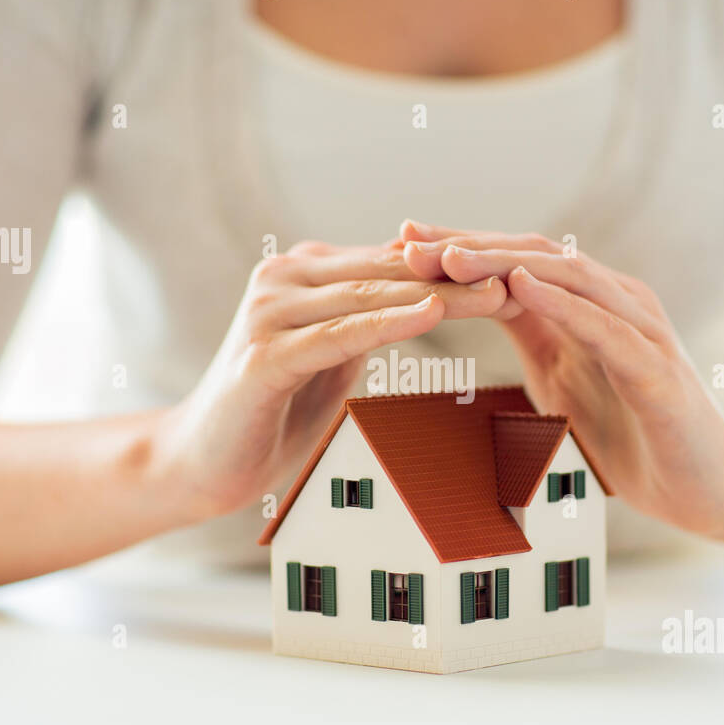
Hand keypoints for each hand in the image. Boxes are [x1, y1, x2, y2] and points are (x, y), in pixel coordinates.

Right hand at [150, 239, 507, 522]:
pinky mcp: (263, 357)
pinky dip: (387, 324)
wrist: (200, 462)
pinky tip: (431, 315)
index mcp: (303, 274)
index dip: (455, 266)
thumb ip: (366, 320)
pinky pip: (338, 335)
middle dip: (459, 275)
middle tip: (522, 277)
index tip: (515, 271)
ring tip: (496, 294)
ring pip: (370, 296)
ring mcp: (268, 314)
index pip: (394, 262)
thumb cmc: (274, 412)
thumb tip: (428, 296)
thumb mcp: (331, 356)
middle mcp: (282, 279)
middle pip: (389, 271)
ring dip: (440, 295)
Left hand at [400, 220, 723, 536]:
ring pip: (567, 280)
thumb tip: (470, 301)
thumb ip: (528, 331)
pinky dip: (562, 303)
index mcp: (587, 304)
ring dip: (504, 264)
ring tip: (449, 256)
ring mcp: (641, 331)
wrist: (703, 486)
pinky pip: (605, 327)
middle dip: (468, 248)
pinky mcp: (657, 370)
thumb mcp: (561, 373)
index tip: (402, 240)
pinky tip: (521, 287)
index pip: (516, 262)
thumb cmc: (631, 429)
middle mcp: (616, 303)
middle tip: (408, 242)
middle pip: (534, 257)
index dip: (460, 248)